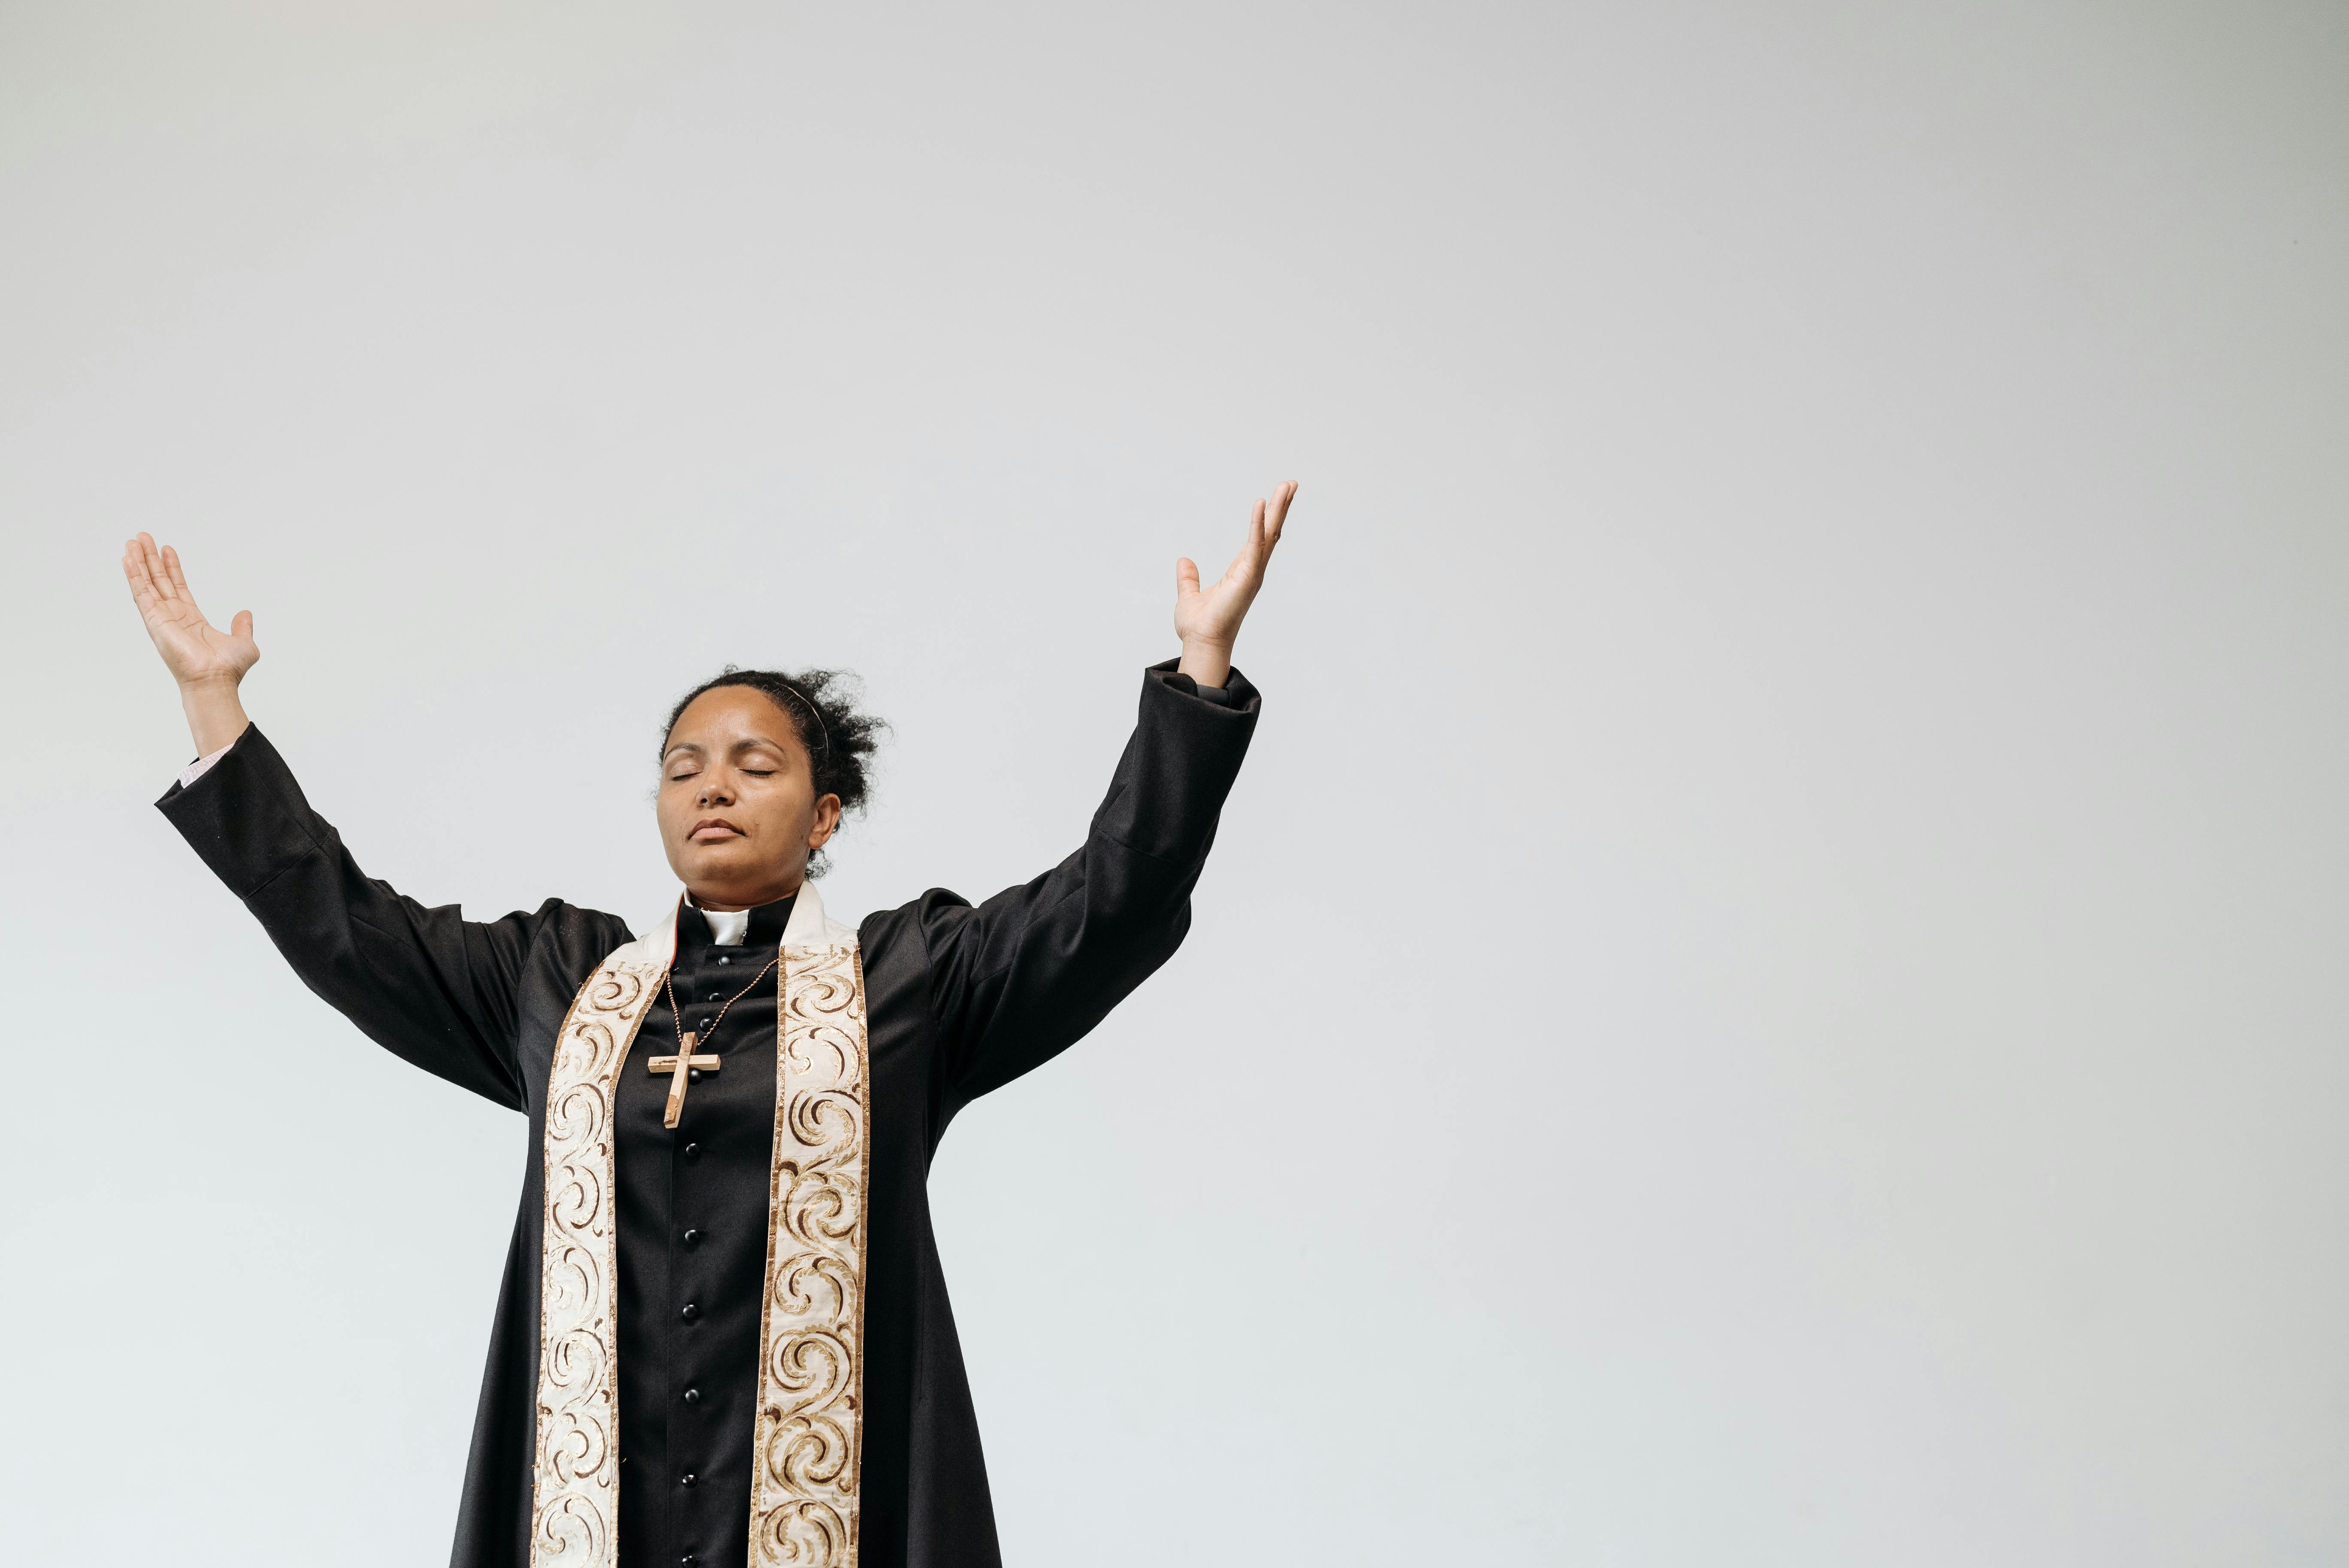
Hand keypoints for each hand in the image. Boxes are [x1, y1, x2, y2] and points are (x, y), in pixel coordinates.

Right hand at [123, 533, 256, 754]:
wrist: (216, 681)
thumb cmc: (228, 670)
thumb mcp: (243, 642)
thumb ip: (242, 627)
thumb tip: (245, 613)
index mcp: (192, 620)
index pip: (178, 587)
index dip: (172, 568)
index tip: (166, 550)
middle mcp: (174, 617)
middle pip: (159, 581)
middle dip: (151, 559)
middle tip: (143, 538)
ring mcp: (162, 618)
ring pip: (147, 583)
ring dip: (139, 562)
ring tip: (133, 541)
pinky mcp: (154, 620)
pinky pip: (141, 593)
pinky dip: (133, 576)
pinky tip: (127, 559)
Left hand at [1175, 480, 1293, 688]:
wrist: (1201, 643)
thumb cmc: (1200, 626)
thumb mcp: (1190, 595)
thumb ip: (1188, 578)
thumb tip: (1184, 561)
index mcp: (1241, 572)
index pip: (1259, 539)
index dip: (1267, 518)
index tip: (1274, 498)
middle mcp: (1252, 570)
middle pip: (1270, 532)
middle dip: (1281, 507)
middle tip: (1291, 483)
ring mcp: (1252, 573)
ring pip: (1269, 535)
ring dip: (1278, 509)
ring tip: (1287, 486)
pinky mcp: (1247, 577)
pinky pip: (1254, 546)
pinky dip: (1257, 525)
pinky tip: (1261, 504)